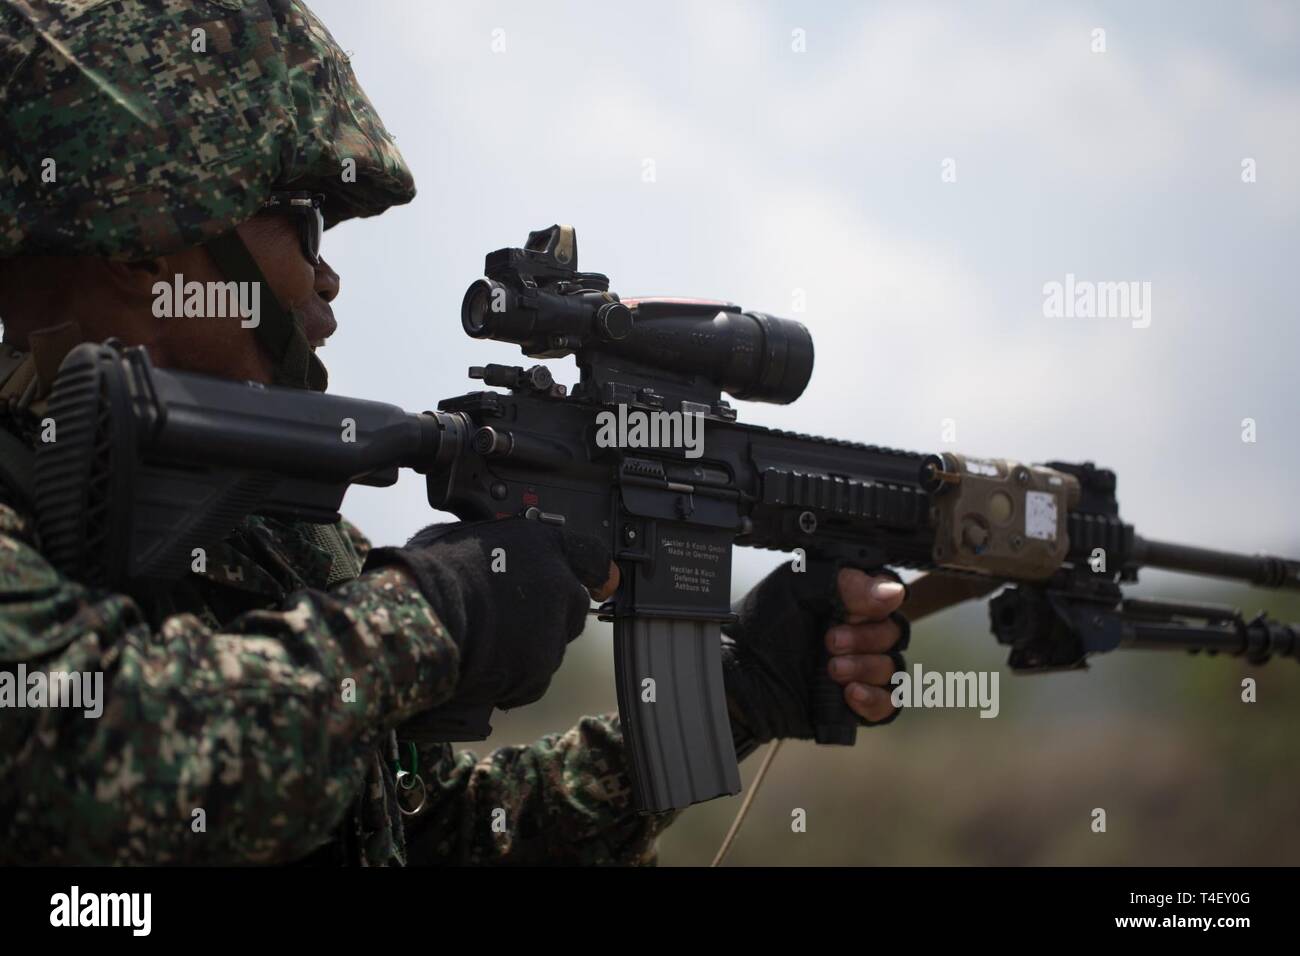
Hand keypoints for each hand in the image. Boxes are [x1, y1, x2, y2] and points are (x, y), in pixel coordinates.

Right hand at [365, 519, 617, 708]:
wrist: (427, 614)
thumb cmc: (438, 571)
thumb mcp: (476, 536)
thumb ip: (506, 547)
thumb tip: (503, 555)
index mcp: (545, 546)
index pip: (590, 557)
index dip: (593, 571)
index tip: (602, 580)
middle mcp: (560, 586)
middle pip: (571, 607)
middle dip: (548, 614)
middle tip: (510, 617)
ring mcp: (554, 631)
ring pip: (550, 645)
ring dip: (528, 647)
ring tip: (486, 641)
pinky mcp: (539, 670)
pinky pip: (531, 679)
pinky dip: (512, 679)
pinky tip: (484, 666)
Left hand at [721, 561, 908, 742]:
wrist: (737, 676)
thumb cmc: (758, 627)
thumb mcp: (795, 587)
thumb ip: (846, 583)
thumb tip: (894, 592)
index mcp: (846, 602)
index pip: (889, 596)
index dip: (879, 603)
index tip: (853, 610)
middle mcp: (855, 634)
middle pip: (894, 632)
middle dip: (867, 637)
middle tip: (830, 641)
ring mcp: (856, 669)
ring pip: (893, 668)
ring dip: (866, 667)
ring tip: (831, 669)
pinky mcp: (852, 704)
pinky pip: (888, 704)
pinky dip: (875, 699)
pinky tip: (850, 693)